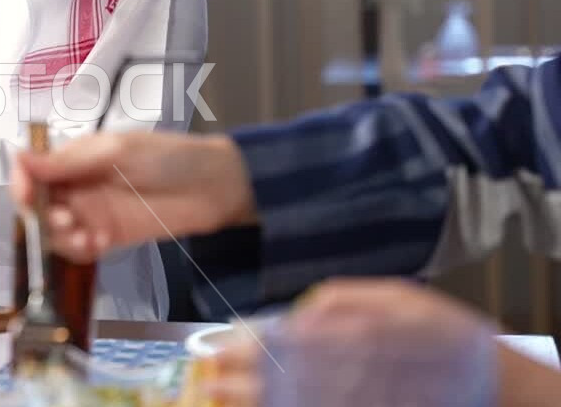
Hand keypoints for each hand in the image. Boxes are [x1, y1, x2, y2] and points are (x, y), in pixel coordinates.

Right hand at [10, 131, 255, 261]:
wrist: (214, 186)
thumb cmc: (168, 156)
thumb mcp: (116, 151)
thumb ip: (68, 161)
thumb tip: (18, 156)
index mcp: (74, 158)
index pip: (32, 173)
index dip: (22, 184)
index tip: (26, 196)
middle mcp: (77, 187)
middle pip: (39, 207)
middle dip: (42, 217)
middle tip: (64, 219)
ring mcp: (92, 214)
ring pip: (55, 233)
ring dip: (61, 239)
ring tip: (86, 237)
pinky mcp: (108, 238)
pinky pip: (81, 250)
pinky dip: (82, 251)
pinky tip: (100, 244)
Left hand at [206, 279, 497, 406]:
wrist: (486, 379)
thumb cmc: (438, 330)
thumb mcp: (395, 297)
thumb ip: (343, 300)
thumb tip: (299, 310)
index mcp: (358, 333)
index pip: (288, 341)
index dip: (247, 346)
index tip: (217, 347)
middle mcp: (354, 370)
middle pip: (284, 375)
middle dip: (240, 376)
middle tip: (208, 375)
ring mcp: (358, 399)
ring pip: (296, 402)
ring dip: (253, 401)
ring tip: (220, 395)